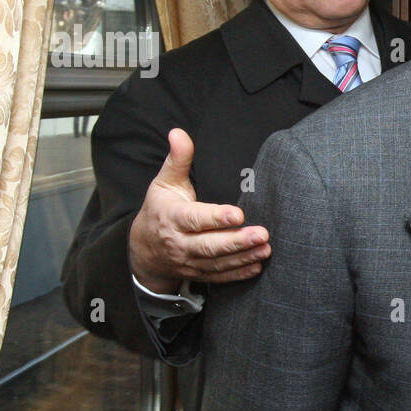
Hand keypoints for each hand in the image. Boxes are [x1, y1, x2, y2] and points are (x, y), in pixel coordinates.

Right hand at [128, 129, 270, 293]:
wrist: (144, 250)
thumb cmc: (161, 209)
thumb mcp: (165, 183)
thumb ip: (178, 160)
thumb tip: (179, 133)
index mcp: (171, 217)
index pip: (194, 219)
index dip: (215, 218)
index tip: (237, 214)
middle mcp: (179, 242)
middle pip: (208, 245)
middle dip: (236, 242)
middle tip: (262, 234)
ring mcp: (188, 262)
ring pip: (216, 263)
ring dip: (243, 257)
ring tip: (266, 248)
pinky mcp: (198, 274)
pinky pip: (218, 277)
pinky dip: (238, 274)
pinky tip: (257, 265)